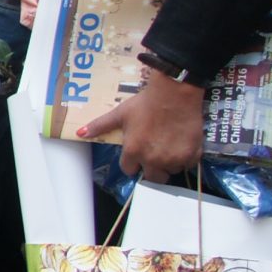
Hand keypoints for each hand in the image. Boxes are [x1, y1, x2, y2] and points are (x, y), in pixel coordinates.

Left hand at [78, 70, 206, 179]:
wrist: (175, 94)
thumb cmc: (145, 103)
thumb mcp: (120, 113)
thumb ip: (100, 126)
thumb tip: (80, 132)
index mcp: (133, 151)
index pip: (129, 170)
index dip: (132, 162)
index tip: (137, 154)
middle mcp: (152, 160)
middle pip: (152, 177)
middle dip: (152, 170)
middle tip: (154, 155)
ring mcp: (173, 159)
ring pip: (171, 171)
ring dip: (169, 164)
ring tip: (168, 147)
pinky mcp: (191, 155)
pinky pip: (188, 165)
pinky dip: (186, 158)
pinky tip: (182, 144)